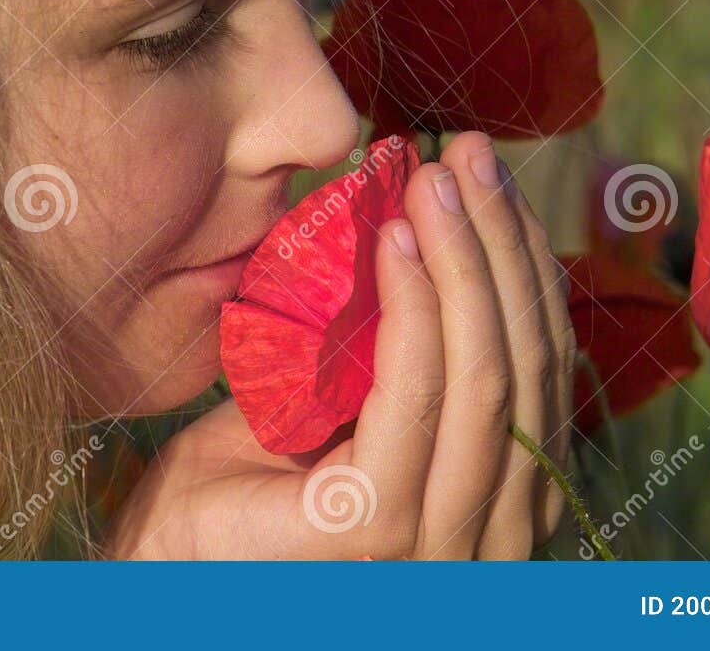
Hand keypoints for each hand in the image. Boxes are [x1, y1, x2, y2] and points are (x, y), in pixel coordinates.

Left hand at [105, 131, 575, 558]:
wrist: (168, 557)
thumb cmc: (255, 479)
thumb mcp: (349, 398)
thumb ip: (401, 348)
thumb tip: (431, 222)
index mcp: (503, 496)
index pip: (541, 363)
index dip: (524, 261)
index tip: (486, 175)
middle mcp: (497, 529)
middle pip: (528, 362)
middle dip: (501, 242)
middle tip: (465, 151)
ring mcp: (442, 538)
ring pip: (487, 374)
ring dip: (465, 259)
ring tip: (433, 178)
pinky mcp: (379, 528)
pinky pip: (418, 396)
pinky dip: (416, 309)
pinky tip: (398, 241)